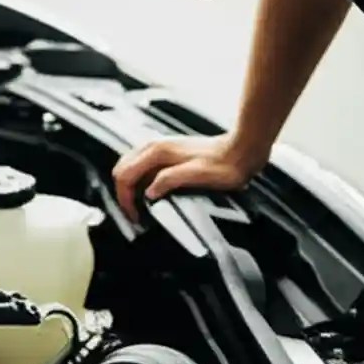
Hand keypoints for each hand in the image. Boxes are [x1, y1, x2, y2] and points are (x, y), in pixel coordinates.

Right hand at [111, 134, 267, 221]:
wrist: (241, 150)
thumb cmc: (224, 165)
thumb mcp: (197, 175)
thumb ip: (169, 181)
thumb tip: (149, 193)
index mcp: (157, 152)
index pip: (124, 175)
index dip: (125, 199)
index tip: (136, 217)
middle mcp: (154, 146)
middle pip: (122, 169)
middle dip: (123, 193)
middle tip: (134, 214)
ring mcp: (161, 149)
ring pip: (130, 167)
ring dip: (130, 187)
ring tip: (141, 207)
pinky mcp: (168, 154)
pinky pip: (142, 167)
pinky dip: (140, 181)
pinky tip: (152, 194)